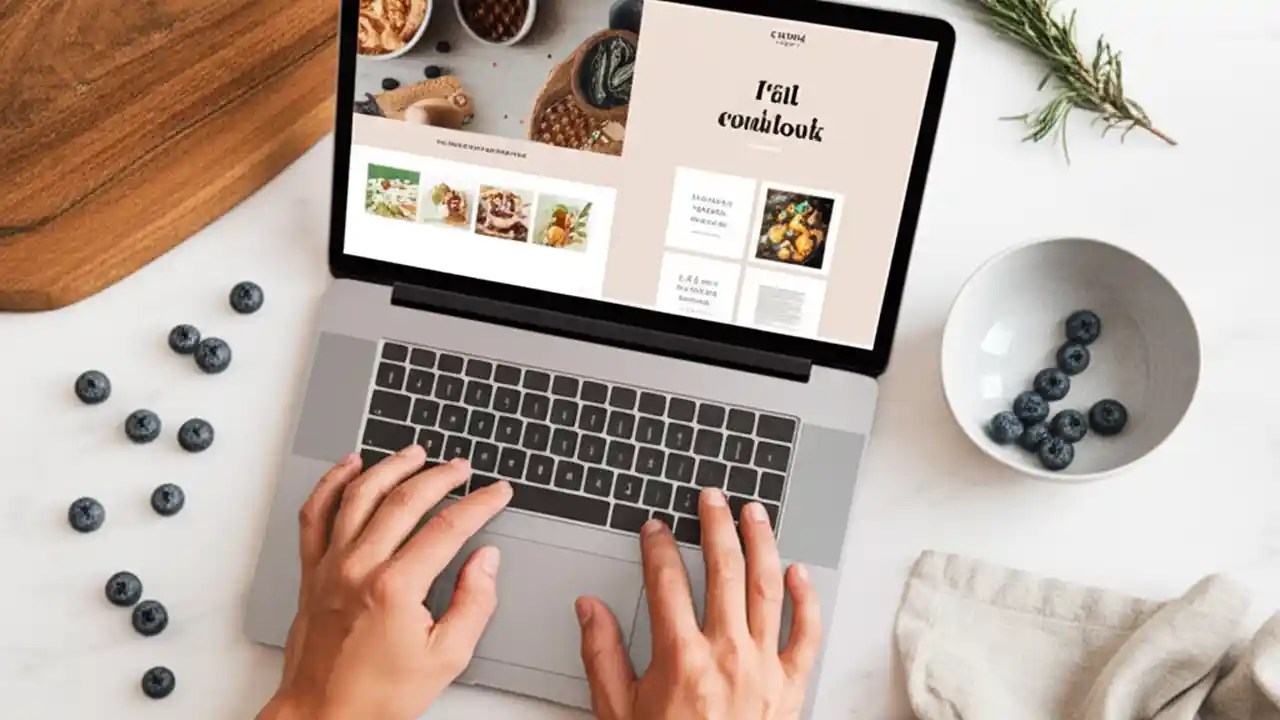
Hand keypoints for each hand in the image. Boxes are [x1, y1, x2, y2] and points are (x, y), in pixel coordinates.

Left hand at [258, 446, 512, 719]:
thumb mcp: (446, 659)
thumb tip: (486, 561)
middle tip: (462, 467)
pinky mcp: (311, 571)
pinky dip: (331, 483)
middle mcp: (359, 567)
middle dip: (440, 476)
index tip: (497, 493)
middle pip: (405, 500)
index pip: (447, 528)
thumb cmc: (378, 696)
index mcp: (395, 587)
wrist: (322, 716)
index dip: (479, 504)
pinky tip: (348, 466)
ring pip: (359, 495)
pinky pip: (316, 514)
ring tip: (415, 453)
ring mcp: (330, 565)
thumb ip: (474, 603)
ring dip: (391, 466)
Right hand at [576, 488, 820, 719]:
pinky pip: (806, 632)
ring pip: (767, 587)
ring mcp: (765, 667)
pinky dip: (805, 598)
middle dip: (716, 525)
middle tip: (710, 498)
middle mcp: (727, 654)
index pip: (666, 581)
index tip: (653, 528)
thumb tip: (589, 607)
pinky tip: (798, 570)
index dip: (657, 546)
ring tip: (754, 513)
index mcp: (681, 658)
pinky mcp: (793, 686)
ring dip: (762, 542)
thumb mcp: (617, 712)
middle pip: (724, 569)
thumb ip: (601, 655)